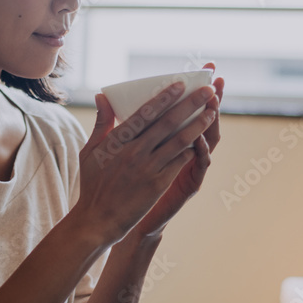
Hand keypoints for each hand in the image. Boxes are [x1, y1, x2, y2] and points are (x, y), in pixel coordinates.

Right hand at [74, 71, 219, 246]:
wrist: (98, 218)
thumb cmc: (93, 183)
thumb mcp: (90, 150)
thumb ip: (102, 122)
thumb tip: (103, 95)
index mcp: (118, 140)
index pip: (146, 112)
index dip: (165, 96)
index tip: (181, 83)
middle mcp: (135, 151)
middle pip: (168, 122)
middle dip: (191, 104)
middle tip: (208, 90)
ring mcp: (148, 168)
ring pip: (179, 141)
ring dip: (198, 125)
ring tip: (212, 112)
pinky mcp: (158, 184)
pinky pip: (179, 162)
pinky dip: (191, 150)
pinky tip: (201, 141)